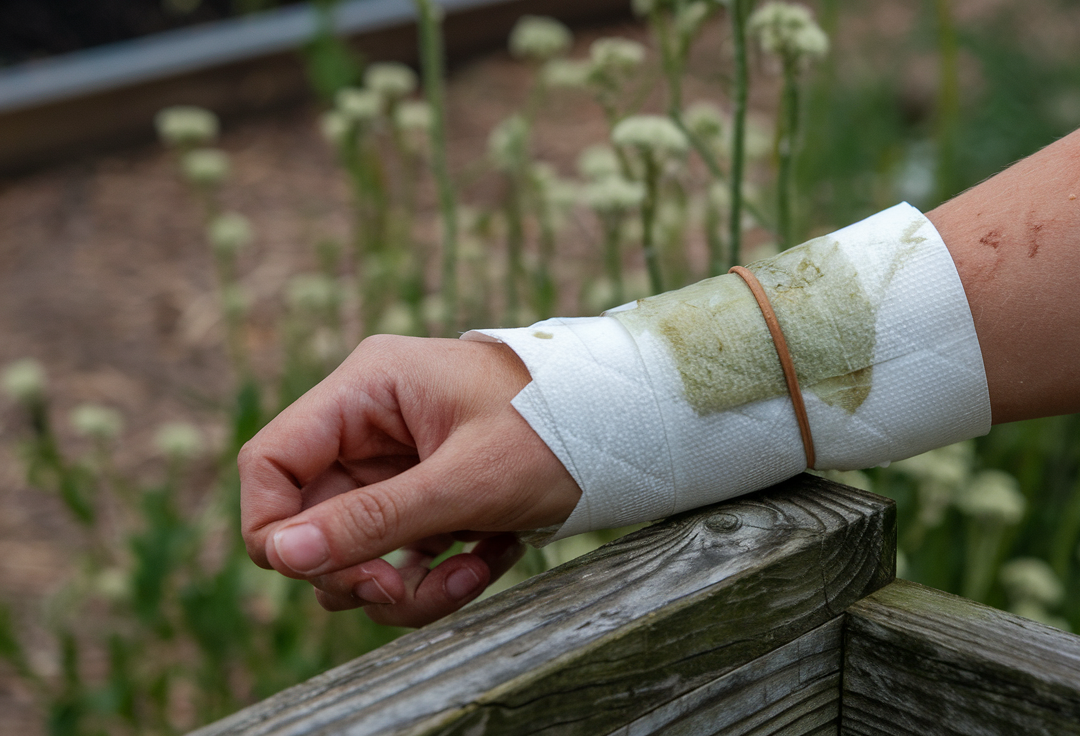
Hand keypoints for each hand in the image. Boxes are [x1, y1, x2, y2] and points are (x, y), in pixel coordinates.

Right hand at [238, 335, 580, 626]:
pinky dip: (438, 575)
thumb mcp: (468, 480)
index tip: (314, 573)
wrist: (634, 429)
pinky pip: (402, 555)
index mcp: (369, 389)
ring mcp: (400, 463)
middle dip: (356, 569)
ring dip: (405, 584)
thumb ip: (373, 520)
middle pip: (312, 518)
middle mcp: (373, 422)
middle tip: (401, 591)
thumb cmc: (559, 429)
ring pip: (357, 549)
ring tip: (472, 571)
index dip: (273, 526)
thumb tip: (280, 557)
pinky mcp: (429, 496)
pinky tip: (491, 558)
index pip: (270, 460)